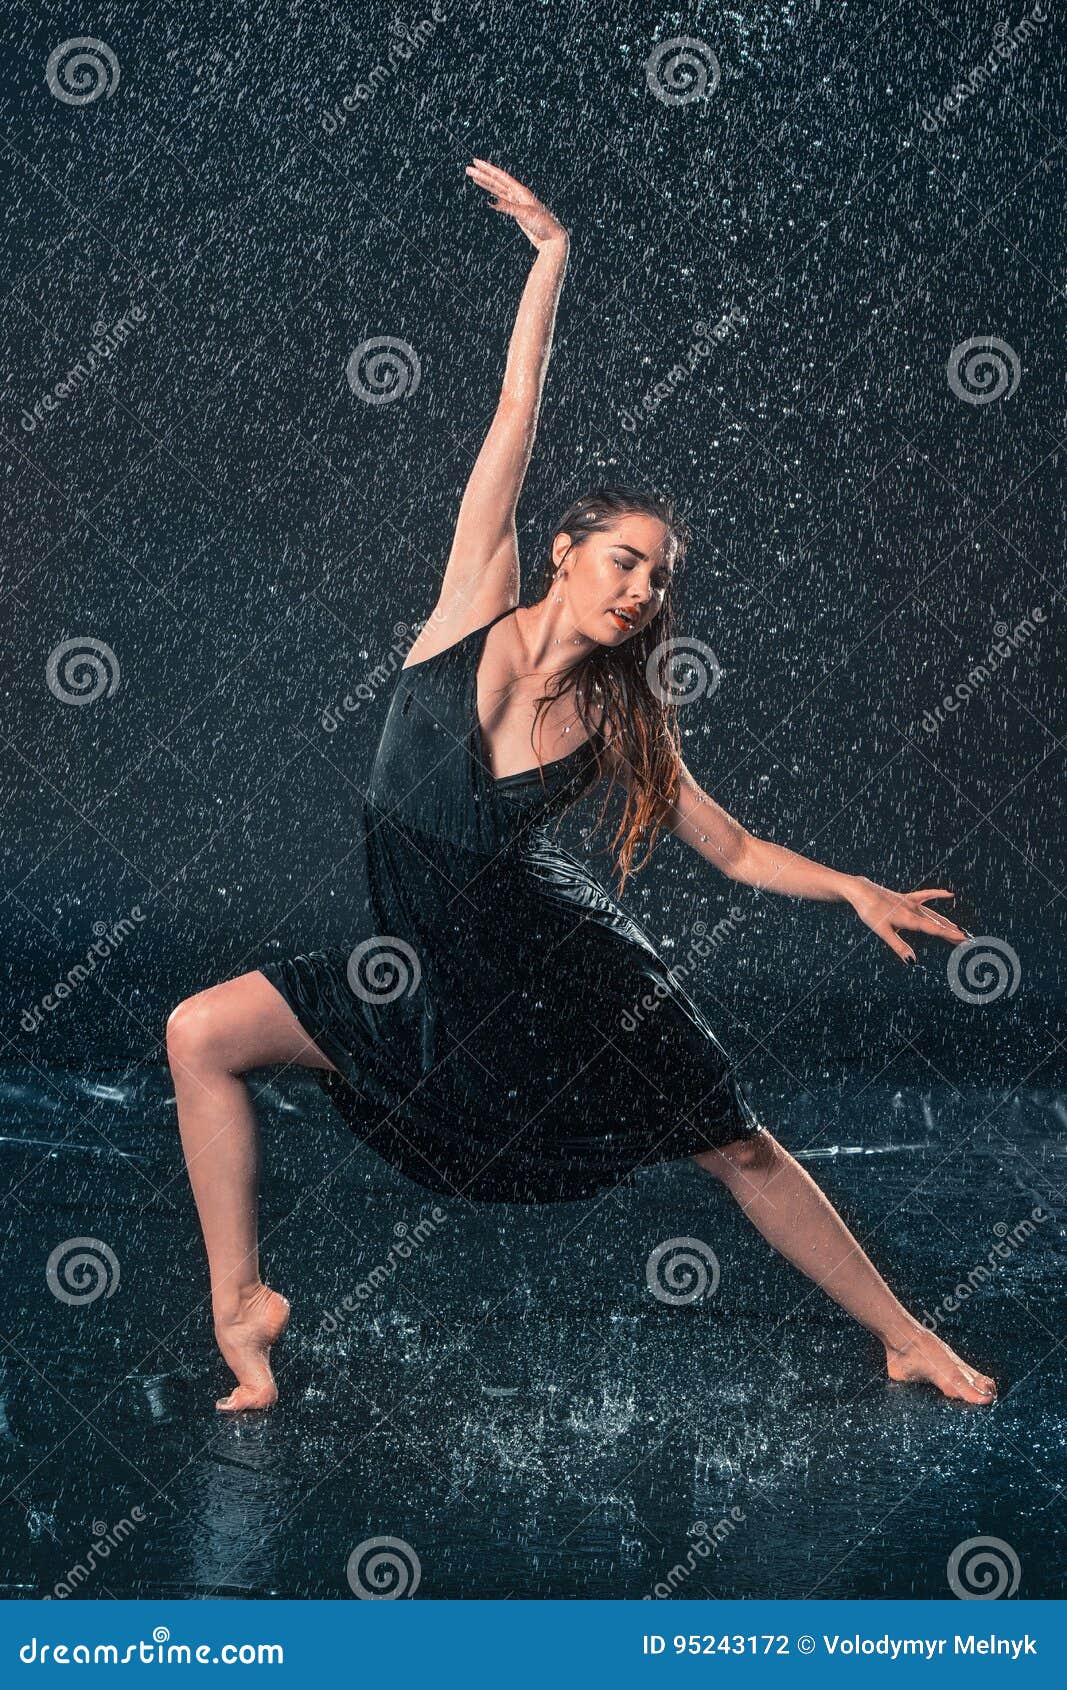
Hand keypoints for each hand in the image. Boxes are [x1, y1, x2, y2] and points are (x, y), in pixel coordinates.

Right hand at [464, 157, 568, 250]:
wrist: (552, 238)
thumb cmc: (542, 225)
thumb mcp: (523, 214)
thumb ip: (506, 206)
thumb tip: (489, 199)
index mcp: (521, 191)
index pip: (501, 177)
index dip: (487, 169)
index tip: (476, 162)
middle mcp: (519, 194)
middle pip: (497, 182)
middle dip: (482, 175)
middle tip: (468, 169)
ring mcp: (518, 203)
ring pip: (498, 190)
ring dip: (486, 183)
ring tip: (474, 177)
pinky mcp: (517, 212)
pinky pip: (502, 200)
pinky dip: (493, 195)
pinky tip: (488, 193)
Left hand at [846, 877, 969, 963]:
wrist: (861, 892)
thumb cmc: (870, 912)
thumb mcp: (883, 932)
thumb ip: (899, 946)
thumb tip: (912, 962)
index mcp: (909, 919)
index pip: (934, 929)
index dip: (950, 935)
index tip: (965, 939)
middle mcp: (913, 910)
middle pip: (937, 923)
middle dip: (952, 932)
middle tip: (968, 941)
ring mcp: (911, 903)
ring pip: (933, 914)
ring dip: (947, 922)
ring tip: (960, 930)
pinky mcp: (906, 897)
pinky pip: (925, 895)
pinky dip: (937, 895)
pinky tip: (949, 894)